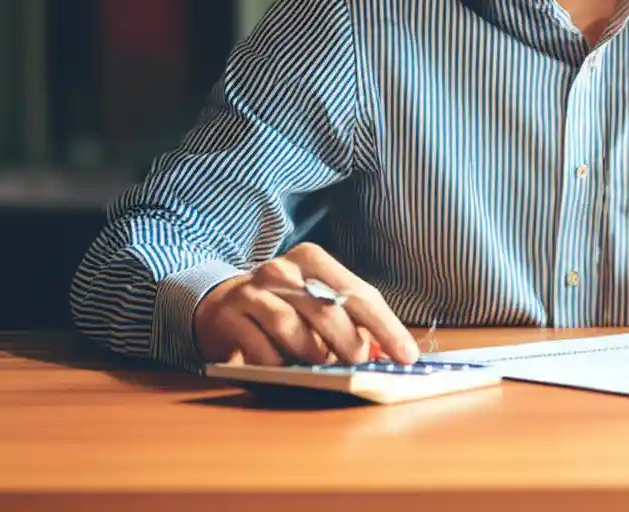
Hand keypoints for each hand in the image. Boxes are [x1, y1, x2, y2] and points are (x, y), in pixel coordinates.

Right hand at [193, 242, 419, 365]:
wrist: (222, 304)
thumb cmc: (285, 306)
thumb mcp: (319, 303)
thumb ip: (353, 321)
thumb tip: (391, 353)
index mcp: (312, 260)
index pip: (359, 294)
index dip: (386, 328)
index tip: (407, 357)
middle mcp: (281, 270)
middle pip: (327, 310)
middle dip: (350, 344)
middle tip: (360, 365)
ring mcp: (251, 292)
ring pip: (291, 328)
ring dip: (313, 355)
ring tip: (321, 364)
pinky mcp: (228, 317)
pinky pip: (260, 350)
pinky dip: (280, 364)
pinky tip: (285, 367)